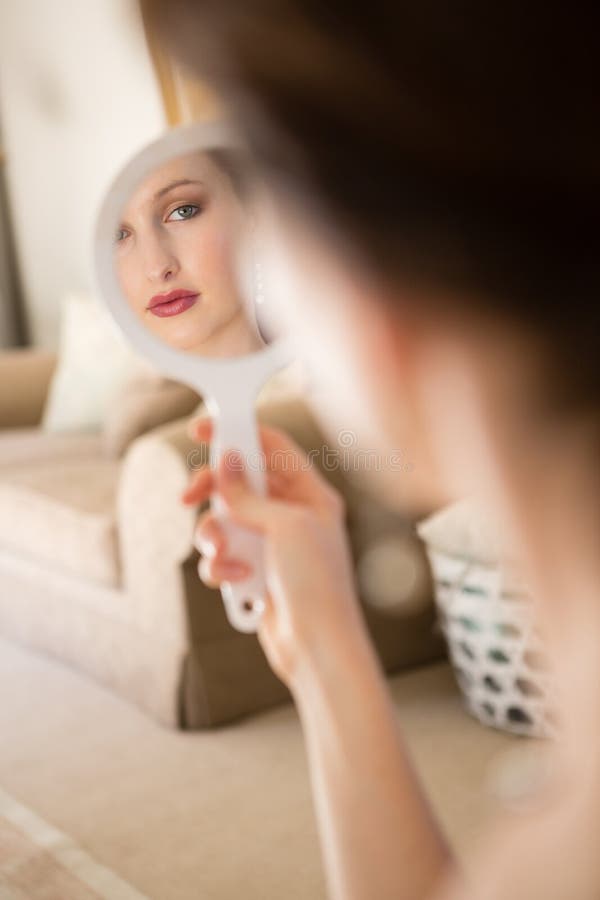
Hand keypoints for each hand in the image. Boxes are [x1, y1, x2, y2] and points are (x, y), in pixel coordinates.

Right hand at [181, 419, 365, 689]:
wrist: (317, 648)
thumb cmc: (317, 585)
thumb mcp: (285, 528)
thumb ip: (249, 494)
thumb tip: (226, 460)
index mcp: (310, 494)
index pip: (271, 448)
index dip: (237, 433)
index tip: (201, 430)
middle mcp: (291, 515)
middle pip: (239, 483)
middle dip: (212, 491)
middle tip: (189, 495)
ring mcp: (271, 545)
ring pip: (224, 521)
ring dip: (214, 536)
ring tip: (223, 553)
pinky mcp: (254, 573)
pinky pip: (223, 556)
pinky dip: (221, 566)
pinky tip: (234, 580)